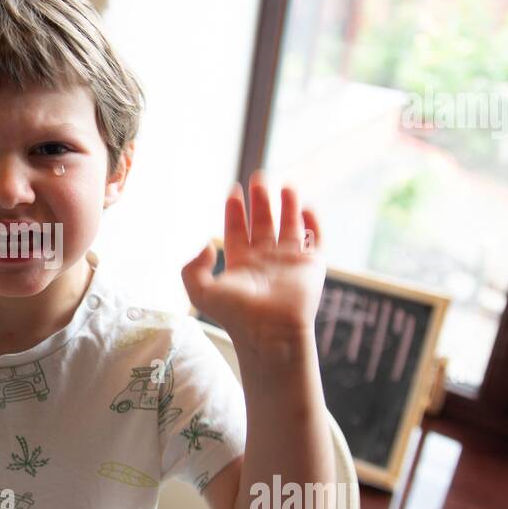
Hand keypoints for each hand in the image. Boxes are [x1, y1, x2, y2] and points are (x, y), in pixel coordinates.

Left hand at [181, 170, 325, 360]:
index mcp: (240, 264)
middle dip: (260, 201)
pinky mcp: (312, 266)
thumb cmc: (236, 315)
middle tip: (259, 177)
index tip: (234, 190)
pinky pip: (315, 239)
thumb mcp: (199, 291)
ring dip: (287, 205)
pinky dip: (313, 223)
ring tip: (286, 184)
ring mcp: (289, 262)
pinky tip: (307, 206)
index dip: (235, 210)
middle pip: (262, 223)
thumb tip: (207, 243)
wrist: (270, 331)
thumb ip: (192, 266)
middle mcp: (265, 260)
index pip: (237, 230)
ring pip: (289, 227)